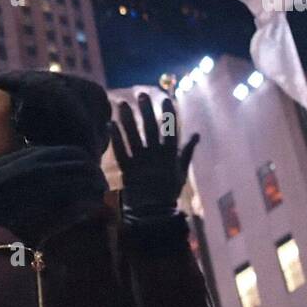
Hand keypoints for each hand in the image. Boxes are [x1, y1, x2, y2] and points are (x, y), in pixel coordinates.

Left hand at [109, 94, 199, 216]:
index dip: (168, 114)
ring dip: (127, 119)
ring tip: (121, 103)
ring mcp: (140, 162)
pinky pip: (120, 151)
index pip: (171, 131)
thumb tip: (197, 134)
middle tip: (140, 94)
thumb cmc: (168, 190)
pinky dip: (115, 138)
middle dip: (145, 110)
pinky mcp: (127, 169)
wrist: (153, 212)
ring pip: (133, 137)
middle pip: (149, 129)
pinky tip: (110, 124)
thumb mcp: (181, 171)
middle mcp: (155, 156)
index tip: (165, 98)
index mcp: (170, 156)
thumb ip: (187, 152)